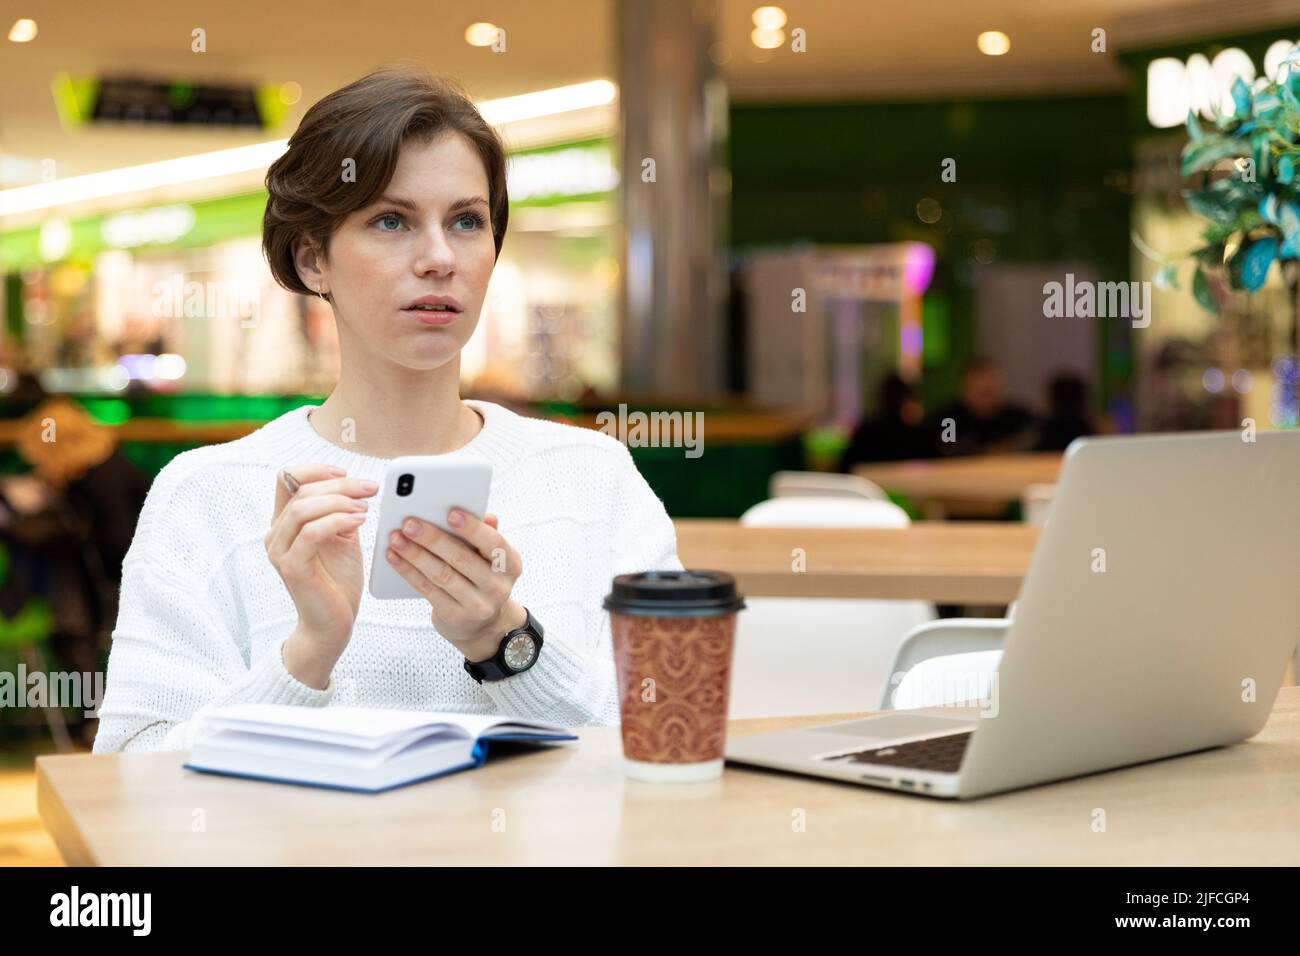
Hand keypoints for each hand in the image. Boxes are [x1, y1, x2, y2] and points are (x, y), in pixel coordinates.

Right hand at [265, 464, 378, 676]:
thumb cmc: (338, 581)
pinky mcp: (292, 567)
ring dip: (340, 501)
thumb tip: (357, 486)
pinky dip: (338, 521)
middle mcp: (276, 534)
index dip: (315, 470)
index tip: (346, 473)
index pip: (286, 478)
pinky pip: (312, 533)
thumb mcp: (342, 537)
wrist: (333, 624)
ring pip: (304, 508)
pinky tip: (360, 521)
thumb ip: (340, 512)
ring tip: (365, 508)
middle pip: (301, 491)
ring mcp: (280, 551)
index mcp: (285, 523)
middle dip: (341, 484)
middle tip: (370, 488)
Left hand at [384, 509, 525, 660]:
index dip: (472, 528)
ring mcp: (477, 604)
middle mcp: (497, 586)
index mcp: (510, 564)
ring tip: (396, 539)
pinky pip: (428, 589)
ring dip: (415, 555)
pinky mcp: (454, 615)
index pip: (493, 543)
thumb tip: (486, 515)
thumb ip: (487, 535)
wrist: (484, 626)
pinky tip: (394, 557)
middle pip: (461, 558)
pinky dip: (408, 571)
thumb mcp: (493, 559)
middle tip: (409, 523)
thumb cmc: (484, 578)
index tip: (450, 513)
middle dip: (433, 538)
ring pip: (441, 574)